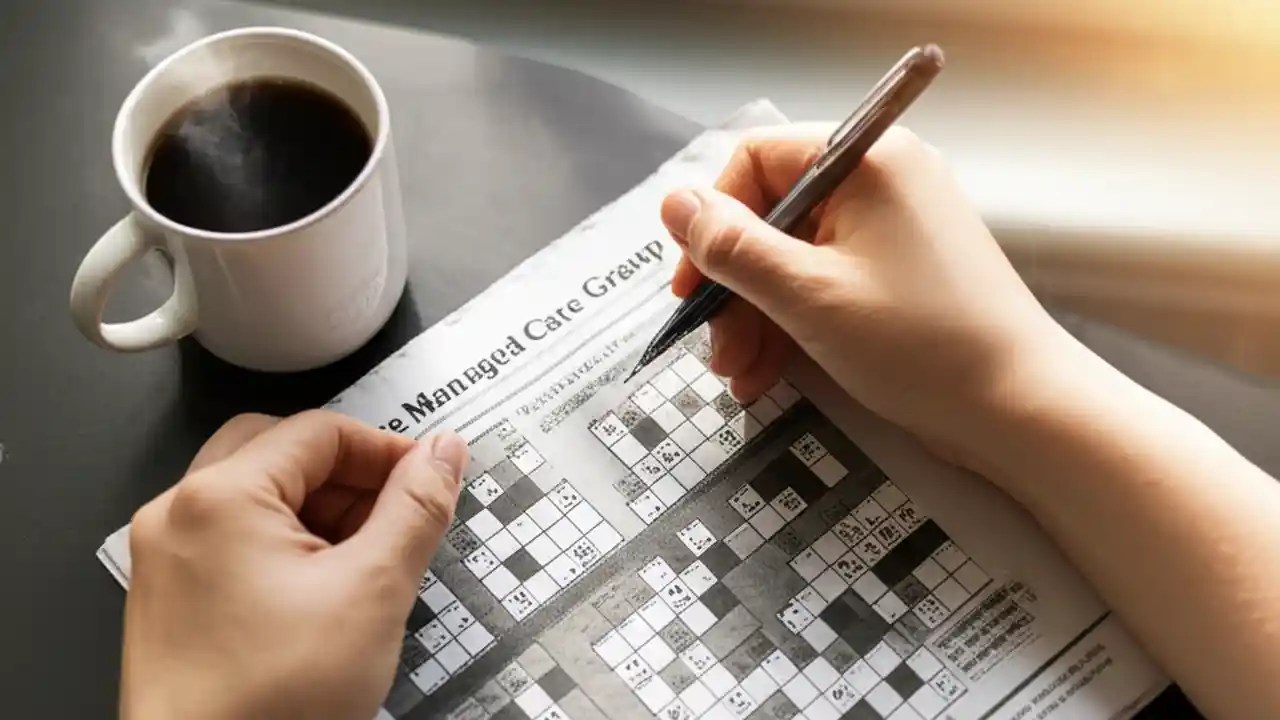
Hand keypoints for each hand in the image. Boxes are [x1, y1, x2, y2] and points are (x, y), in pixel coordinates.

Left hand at [121, 411, 466, 719]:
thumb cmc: (270, 705)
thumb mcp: (372, 593)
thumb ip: (416, 510)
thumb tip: (443, 453)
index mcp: (220, 499)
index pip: (320, 432)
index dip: (388, 451)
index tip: (431, 480)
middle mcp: (179, 516)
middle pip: (283, 454)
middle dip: (352, 479)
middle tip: (400, 516)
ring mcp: (169, 558)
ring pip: (260, 497)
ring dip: (323, 513)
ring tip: (370, 564)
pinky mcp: (173, 598)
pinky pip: (238, 541)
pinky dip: (290, 547)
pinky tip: (329, 592)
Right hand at [662, 125, 1073, 468]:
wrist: (1020, 409)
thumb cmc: (921, 343)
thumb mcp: (806, 294)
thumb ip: (733, 248)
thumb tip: (674, 203)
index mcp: (866, 162)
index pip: (758, 160)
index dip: (713, 219)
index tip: (690, 280)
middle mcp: (880, 184)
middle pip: (772, 218)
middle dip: (733, 287)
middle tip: (713, 346)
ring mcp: (890, 233)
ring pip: (792, 261)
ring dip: (755, 317)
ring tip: (738, 375)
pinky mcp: (897, 278)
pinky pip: (824, 286)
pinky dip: (791, 326)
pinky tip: (766, 375)